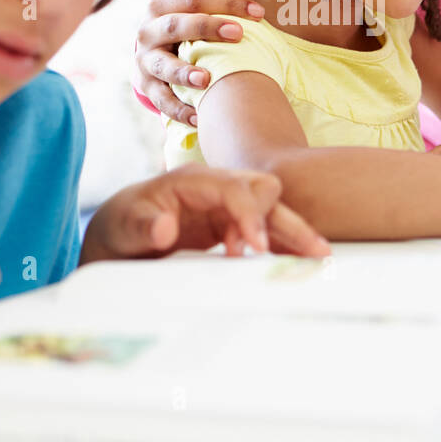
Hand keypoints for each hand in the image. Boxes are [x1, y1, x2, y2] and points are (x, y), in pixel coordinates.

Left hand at [82, 164, 331, 260]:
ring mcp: (227, 205)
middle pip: (264, 190)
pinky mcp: (232, 224)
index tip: (256, 247)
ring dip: (293, 231)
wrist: (121, 230)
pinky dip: (282, 243)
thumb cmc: (123, 223)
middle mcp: (217, 187)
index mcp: (194, 180)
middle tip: (299, 253)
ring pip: (272, 210)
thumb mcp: (124, 226)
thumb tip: (165, 228)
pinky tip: (301, 261)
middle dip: (282, 220)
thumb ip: (143, 227)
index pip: (235, 188)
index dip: (250, 215)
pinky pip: (265, 229)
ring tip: (320, 256)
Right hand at [134, 0, 264, 125]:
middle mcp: (148, 32)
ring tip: (207, 80)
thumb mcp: (192, 9)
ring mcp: (145, 61)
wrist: (150, 54)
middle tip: (238, 33)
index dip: (226, 4)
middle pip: (175, 25)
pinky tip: (200, 117)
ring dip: (184, 73)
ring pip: (164, 66)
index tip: (258, 13)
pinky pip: (162, 101)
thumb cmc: (183, 27)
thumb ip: (214, 1)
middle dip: (206, 28)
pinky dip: (181, 110)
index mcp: (160, 6)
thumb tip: (241, 0)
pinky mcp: (147, 87)